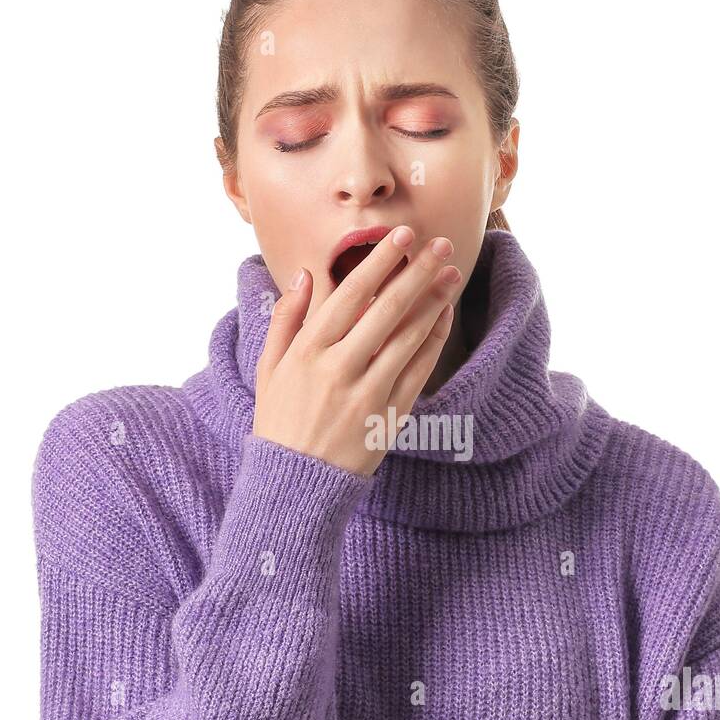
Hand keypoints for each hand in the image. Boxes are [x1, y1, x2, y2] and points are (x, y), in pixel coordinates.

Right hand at [252, 225, 461, 477]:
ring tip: (451, 275)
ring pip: (407, 339)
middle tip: (441, 245)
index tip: (400, 236)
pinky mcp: (388, 418)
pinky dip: (432, 343)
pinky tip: (444, 318)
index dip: (378, 262)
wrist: (296, 482)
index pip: (349, 296)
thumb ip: (287, 318)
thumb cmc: (279, 421)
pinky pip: (417, 372)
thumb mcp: (268, 368)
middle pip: (385, 311)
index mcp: (307, 352)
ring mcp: (366, 395)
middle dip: (416, 272)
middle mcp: (338, 370)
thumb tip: (307, 275)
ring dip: (433, 303)